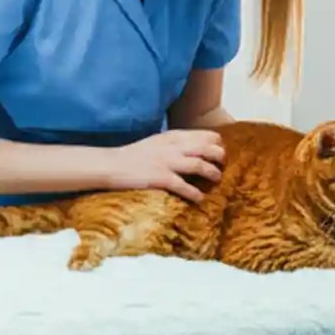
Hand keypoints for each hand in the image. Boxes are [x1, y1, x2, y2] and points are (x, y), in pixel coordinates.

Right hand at [103, 130, 225, 201]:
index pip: (203, 135)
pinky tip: (200, 198)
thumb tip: (192, 149)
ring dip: (212, 173)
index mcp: (172, 136)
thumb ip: (174, 143)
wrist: (112, 165)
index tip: (220, 150)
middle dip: (219, 156)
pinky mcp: (160, 178)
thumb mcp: (157, 142)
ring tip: (217, 179)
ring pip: (199, 164)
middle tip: (222, 164)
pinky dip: (194, 193)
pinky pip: (184, 186)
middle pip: (206, 148)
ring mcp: (167, 162)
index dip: (216, 143)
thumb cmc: (134, 155)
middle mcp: (172, 147)